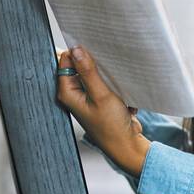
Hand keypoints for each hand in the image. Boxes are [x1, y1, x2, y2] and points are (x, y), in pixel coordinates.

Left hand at [55, 47, 150, 177]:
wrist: (126, 145)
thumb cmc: (111, 126)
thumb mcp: (101, 95)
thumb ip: (88, 71)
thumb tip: (77, 49)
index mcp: (68, 92)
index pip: (66, 60)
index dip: (78, 51)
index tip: (93, 48)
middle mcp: (74, 93)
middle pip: (80, 64)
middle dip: (96, 64)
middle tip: (108, 71)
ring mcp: (87, 95)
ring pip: (95, 72)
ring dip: (108, 76)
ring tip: (116, 89)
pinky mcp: (99, 97)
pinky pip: (106, 82)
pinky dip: (115, 86)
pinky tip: (121, 99)